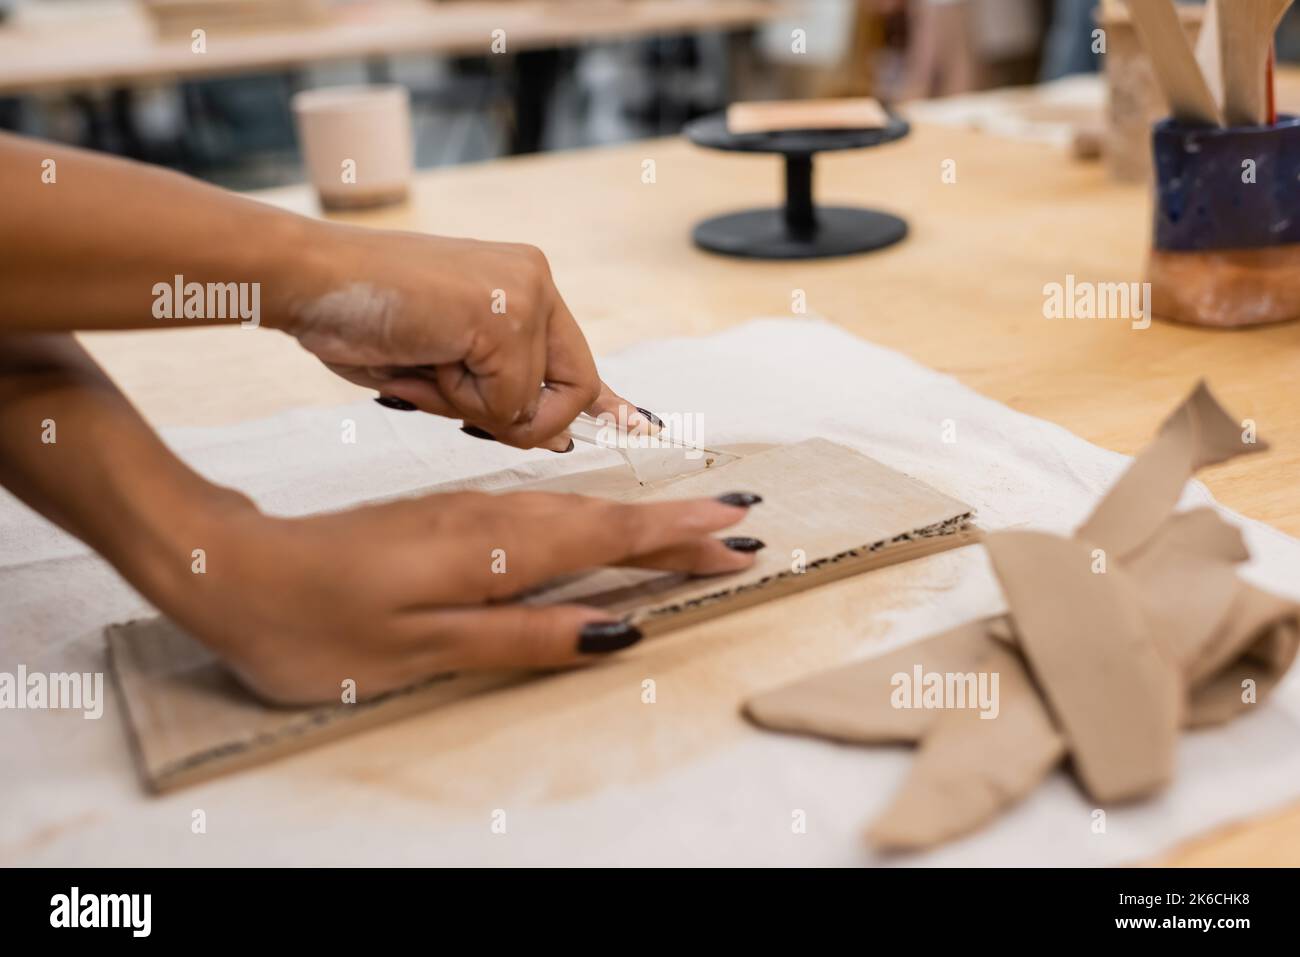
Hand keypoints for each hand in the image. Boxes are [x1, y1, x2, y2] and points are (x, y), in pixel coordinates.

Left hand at [165, 488, 764, 703]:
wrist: (231, 568)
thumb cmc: (316, 622)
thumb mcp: (421, 647)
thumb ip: (521, 637)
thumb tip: (613, 633)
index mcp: (494, 550)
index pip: (609, 539)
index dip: (678, 537)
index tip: (739, 532)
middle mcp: (490, 517)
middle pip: (603, 518)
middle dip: (675, 524)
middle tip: (738, 529)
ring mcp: (467, 511)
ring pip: (572, 510)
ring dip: (636, 518)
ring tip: (688, 528)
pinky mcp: (445, 515)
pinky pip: (538, 510)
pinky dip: (584, 518)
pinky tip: (592, 529)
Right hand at [284, 226, 643, 450]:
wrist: (304, 279)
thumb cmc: (359, 320)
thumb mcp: (443, 367)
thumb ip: (502, 397)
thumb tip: (562, 439)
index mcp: (522, 285)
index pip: (579, 360)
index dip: (604, 402)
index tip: (636, 426)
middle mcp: (534, 280)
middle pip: (575, 393)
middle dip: (516, 418)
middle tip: (447, 388)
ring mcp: (526, 292)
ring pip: (537, 405)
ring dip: (472, 406)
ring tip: (423, 359)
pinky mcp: (507, 313)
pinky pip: (509, 401)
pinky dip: (459, 399)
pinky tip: (423, 354)